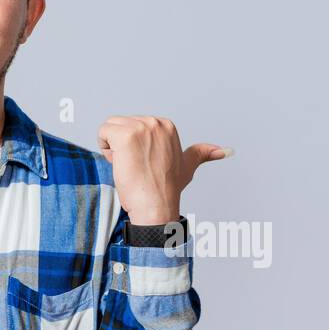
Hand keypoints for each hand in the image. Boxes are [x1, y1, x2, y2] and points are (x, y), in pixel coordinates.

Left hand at [96, 115, 230, 223]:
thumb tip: (226, 151)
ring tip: (129, 166)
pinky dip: (105, 150)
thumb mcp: (188, 166)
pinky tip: (120, 165)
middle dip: (122, 147)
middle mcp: (154, 123)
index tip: (145, 164)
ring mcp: (140, 128)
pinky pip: (103, 132)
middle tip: (137, 167)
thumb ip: (203, 154)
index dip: (134, 147)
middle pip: (120, 125)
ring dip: (113, 149)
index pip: (133, 126)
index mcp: (166, 126)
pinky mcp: (125, 135)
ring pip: (110, 128)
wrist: (156, 206)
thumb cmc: (167, 190)